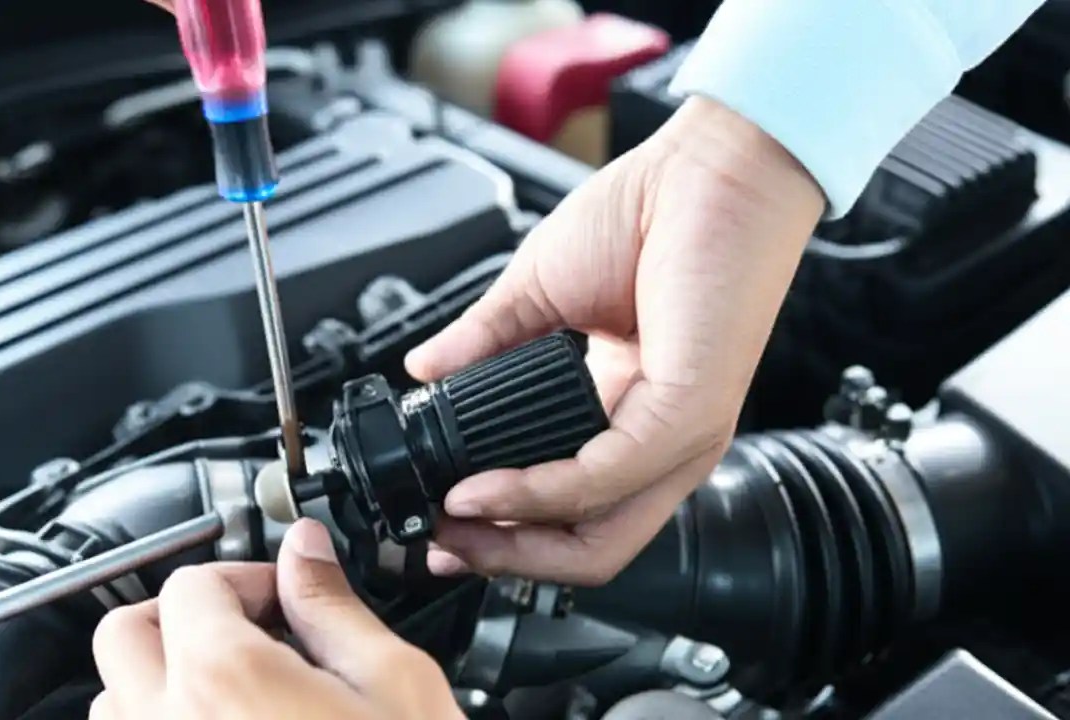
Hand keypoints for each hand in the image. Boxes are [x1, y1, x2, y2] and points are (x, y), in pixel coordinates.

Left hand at [90, 519, 460, 718]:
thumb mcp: (393, 683)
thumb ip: (332, 606)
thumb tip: (305, 551)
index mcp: (224, 677)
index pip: (190, 585)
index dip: (244, 578)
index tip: (282, 598)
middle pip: (124, 635)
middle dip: (179, 618)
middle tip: (244, 632)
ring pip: (112, 706)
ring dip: (158, 683)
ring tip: (232, 696)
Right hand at [410, 96, 824, 584]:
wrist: (708, 164)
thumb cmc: (648, 214)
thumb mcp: (538, 292)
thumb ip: (482, 342)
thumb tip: (424, 371)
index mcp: (628, 413)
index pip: (573, 508)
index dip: (504, 527)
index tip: (442, 519)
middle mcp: (661, 439)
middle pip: (587, 548)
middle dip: (505, 559)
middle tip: (442, 544)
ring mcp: (682, 435)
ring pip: (600, 538)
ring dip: (515, 542)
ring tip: (454, 524)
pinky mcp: (690, 414)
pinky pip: (604, 480)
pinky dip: (535, 493)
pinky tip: (486, 487)